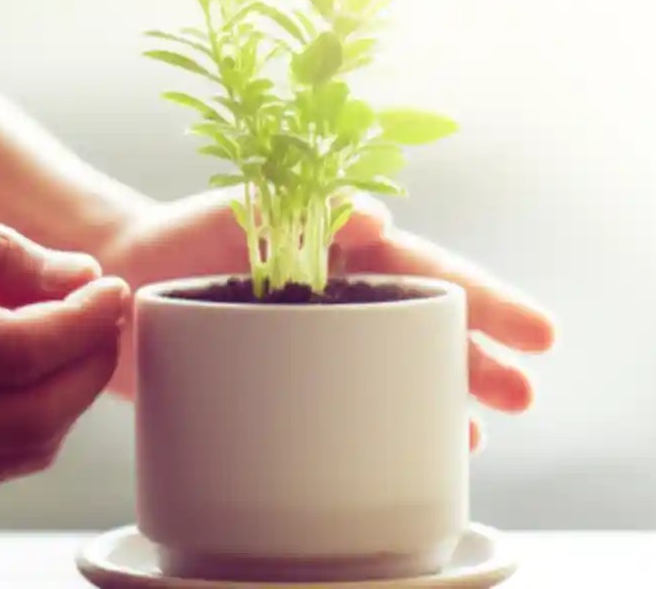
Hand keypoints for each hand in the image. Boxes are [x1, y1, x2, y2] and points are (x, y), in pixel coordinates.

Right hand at [0, 172, 127, 494]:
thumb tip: (79, 276)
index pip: (23, 354)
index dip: (87, 322)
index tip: (112, 287)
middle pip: (35, 418)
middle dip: (89, 365)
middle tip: (101, 314)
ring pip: (17, 453)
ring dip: (64, 398)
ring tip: (67, 335)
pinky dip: (25, 425)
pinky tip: (24, 372)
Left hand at [95, 191, 555, 451]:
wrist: (115, 281)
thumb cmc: (177, 237)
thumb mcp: (238, 212)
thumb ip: (303, 209)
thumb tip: (376, 219)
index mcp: (341, 251)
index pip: (429, 274)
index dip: (486, 301)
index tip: (539, 333)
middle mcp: (342, 297)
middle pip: (428, 328)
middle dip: (482, 359)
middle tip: (526, 393)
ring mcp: (320, 343)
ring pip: (400, 368)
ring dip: (448, 398)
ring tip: (488, 432)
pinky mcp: (289, 382)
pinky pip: (353, 404)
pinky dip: (390, 423)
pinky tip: (423, 446)